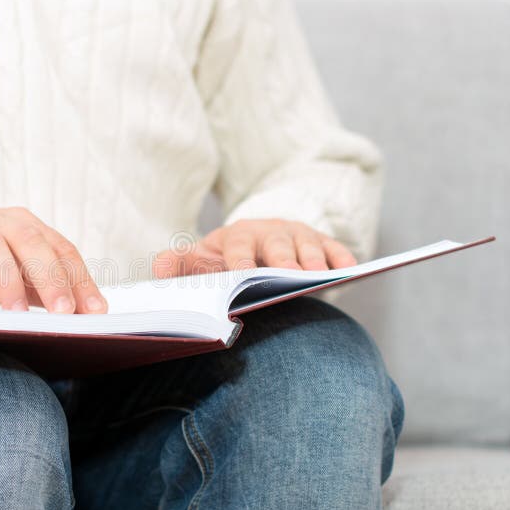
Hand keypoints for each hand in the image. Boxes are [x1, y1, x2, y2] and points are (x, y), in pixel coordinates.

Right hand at [0, 207, 106, 312]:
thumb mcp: (14, 274)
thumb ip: (44, 290)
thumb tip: (81, 317)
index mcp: (26, 226)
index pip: (61, 249)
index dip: (81, 280)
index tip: (96, 312)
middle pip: (31, 242)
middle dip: (51, 279)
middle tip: (63, 313)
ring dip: (8, 282)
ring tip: (17, 316)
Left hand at [153, 219, 356, 277]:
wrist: (255, 240)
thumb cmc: (224, 257)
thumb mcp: (200, 257)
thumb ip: (179, 264)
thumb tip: (160, 268)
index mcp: (237, 236)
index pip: (237, 247)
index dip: (239, 260)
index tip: (241, 275)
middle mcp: (270, 232)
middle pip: (278, 244)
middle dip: (284, 259)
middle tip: (292, 276)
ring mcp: (298, 236)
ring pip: (308, 246)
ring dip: (315, 260)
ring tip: (321, 277)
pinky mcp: (322, 243)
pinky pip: (335, 248)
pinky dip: (342, 258)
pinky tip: (349, 271)